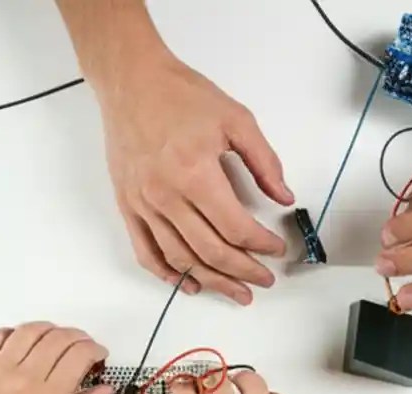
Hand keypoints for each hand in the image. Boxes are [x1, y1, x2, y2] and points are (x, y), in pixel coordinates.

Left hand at [0, 322, 112, 393]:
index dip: (95, 349)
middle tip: (82, 345)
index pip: (79, 355)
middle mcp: (24, 377)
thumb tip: (102, 391)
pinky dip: (15, 331)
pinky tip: (23, 340)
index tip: (98, 354)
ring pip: (30, 330)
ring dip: (50, 328)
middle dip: (78, 336)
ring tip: (56, 337)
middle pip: (59, 338)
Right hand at [97, 55, 294, 304]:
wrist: (131, 82)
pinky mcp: (128, 206)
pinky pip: (146, 251)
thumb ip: (264, 161)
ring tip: (236, 292)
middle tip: (264, 280)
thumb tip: (283, 196)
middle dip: (243, 272)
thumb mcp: (236, 119)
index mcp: (195, 174)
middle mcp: (166, 196)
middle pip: (210, 252)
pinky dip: (167, 273)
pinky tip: (189, 283)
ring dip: (211, 282)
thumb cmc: (180, 95)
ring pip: (180, 259)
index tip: (276, 248)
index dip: (261, 245)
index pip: (235, 228)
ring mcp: (143, 204)